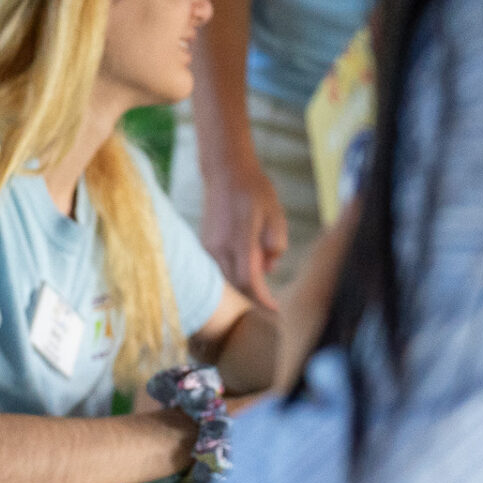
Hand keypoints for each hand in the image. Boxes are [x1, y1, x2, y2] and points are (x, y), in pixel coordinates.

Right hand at [200, 152, 287, 309]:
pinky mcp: (205, 245)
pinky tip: (245, 269)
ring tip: (259, 281)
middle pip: (236, 284)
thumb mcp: (276, 215)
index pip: (249, 280)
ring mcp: (209, 246)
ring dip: (243, 286)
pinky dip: (233, 275)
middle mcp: (219, 246)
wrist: (225, 172)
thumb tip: (269, 268)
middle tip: (270, 302)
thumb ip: (276, 245)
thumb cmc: (254, 191)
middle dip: (254, 296)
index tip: (275, 310)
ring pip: (226, 279)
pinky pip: (219, 268)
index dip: (262, 299)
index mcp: (240, 238)